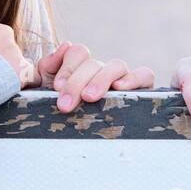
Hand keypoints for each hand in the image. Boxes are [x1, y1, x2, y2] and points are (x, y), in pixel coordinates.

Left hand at [33, 41, 155, 111]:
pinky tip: (120, 87)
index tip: (56, 87)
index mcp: (80, 67)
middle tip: (65, 105)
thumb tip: (64, 45)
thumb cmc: (58, 114)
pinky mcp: (141, 89)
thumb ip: (46, 68)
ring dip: (101, 79)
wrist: (70, 143)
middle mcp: (101, 70)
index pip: (78, 52)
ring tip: (89, 97)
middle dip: (76, 82)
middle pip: (94, 63)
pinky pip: (145, 75)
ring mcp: (122, 78)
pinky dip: (134, 78)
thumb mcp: (45, 90)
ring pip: (117, 65)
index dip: (68, 67)